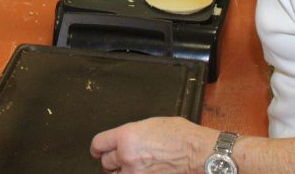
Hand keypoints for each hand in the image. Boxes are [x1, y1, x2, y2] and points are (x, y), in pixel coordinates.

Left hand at [90, 116, 213, 173]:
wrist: (196, 152)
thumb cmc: (179, 135)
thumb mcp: (149, 125)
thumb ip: (131, 135)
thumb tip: (123, 141)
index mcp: (126, 136)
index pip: (98, 144)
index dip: (97, 148)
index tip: (97, 151)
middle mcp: (126, 156)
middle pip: (105, 162)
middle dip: (111, 160)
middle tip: (117, 159)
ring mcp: (135, 173)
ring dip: (119, 172)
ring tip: (128, 168)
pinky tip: (140, 172)